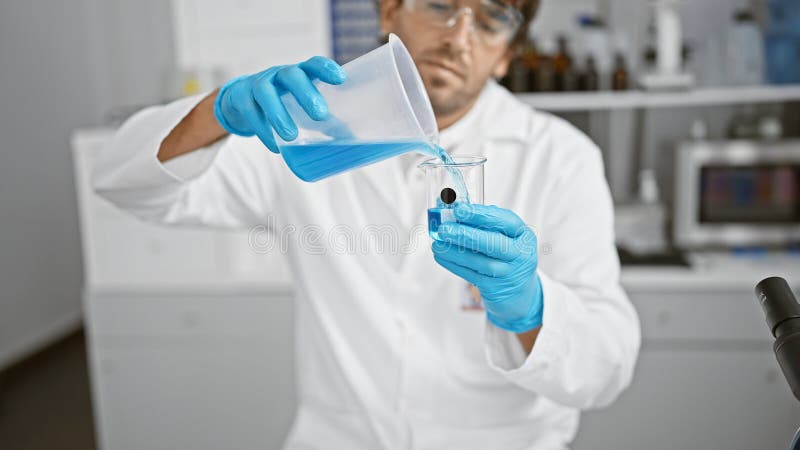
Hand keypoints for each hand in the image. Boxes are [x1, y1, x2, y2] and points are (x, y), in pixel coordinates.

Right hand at [214, 56, 346, 152]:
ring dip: (278, 113)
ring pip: (265, 92)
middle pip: (291, 75)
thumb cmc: (282, 104)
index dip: (325, 68)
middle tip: (321, 115)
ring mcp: (257, 83)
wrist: (241, 103)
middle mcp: (278, 74)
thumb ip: (323, 119)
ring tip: (291, 136)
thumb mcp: (300, 106)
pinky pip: (250, 111)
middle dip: (306, 93)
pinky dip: (262, 130)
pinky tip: (275, 146)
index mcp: (299, 74)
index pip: (313, 65)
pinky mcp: (240, 96)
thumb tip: (352, 139)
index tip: (340, 79)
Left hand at [432, 203, 542, 332]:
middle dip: (466, 235)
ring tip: (437, 244)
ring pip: (479, 262)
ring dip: (455, 252)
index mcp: (524, 235)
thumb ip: (484, 223)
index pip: (505, 221)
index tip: (459, 209)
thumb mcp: (506, 237)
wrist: (518, 291)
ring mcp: (508, 273)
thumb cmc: (507, 256)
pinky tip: (442, 256)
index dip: (481, 214)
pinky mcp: (494, 287)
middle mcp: (520, 254)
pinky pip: (471, 275)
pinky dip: (454, 264)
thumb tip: (454, 208)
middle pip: (493, 243)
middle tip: (444, 229)